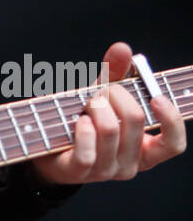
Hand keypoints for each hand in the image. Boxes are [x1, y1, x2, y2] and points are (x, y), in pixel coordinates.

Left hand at [31, 41, 186, 186]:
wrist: (47, 142)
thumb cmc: (85, 118)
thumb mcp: (103, 95)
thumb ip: (116, 73)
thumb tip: (123, 48)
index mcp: (145, 150)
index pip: (174, 144)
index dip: (171, 119)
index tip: (157, 96)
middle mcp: (130, 165)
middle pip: (136, 119)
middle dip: (116, 93)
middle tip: (101, 91)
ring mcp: (106, 171)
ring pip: (110, 129)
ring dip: (95, 105)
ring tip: (85, 104)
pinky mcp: (80, 172)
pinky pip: (87, 150)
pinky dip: (82, 128)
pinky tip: (78, 121)